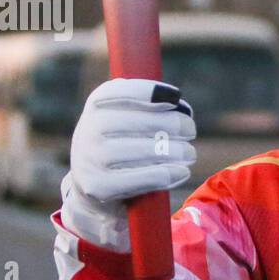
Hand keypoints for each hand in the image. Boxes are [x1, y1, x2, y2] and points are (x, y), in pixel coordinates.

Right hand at [70, 77, 196, 204]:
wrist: (92, 188)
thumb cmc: (120, 145)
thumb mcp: (125, 118)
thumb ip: (149, 107)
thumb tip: (181, 109)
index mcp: (96, 105)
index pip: (118, 92)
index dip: (149, 91)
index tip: (176, 96)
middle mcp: (88, 129)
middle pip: (137, 121)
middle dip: (172, 124)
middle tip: (190, 130)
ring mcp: (91, 159)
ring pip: (143, 151)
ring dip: (175, 151)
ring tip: (189, 153)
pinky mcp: (99, 186)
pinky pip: (142, 178)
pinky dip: (167, 174)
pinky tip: (182, 171)